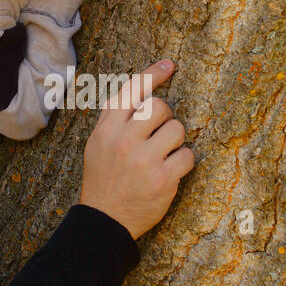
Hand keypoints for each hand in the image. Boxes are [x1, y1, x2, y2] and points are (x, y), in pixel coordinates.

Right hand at [78, 59, 194, 240]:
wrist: (104, 220)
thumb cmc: (103, 178)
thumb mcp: (97, 144)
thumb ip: (115, 118)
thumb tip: (141, 90)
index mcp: (107, 129)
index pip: (132, 90)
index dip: (153, 73)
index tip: (170, 64)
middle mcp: (125, 141)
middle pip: (160, 106)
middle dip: (166, 117)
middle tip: (159, 133)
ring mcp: (145, 160)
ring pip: (178, 129)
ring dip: (176, 141)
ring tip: (162, 156)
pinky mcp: (163, 179)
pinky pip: (188, 156)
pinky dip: (183, 162)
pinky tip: (170, 171)